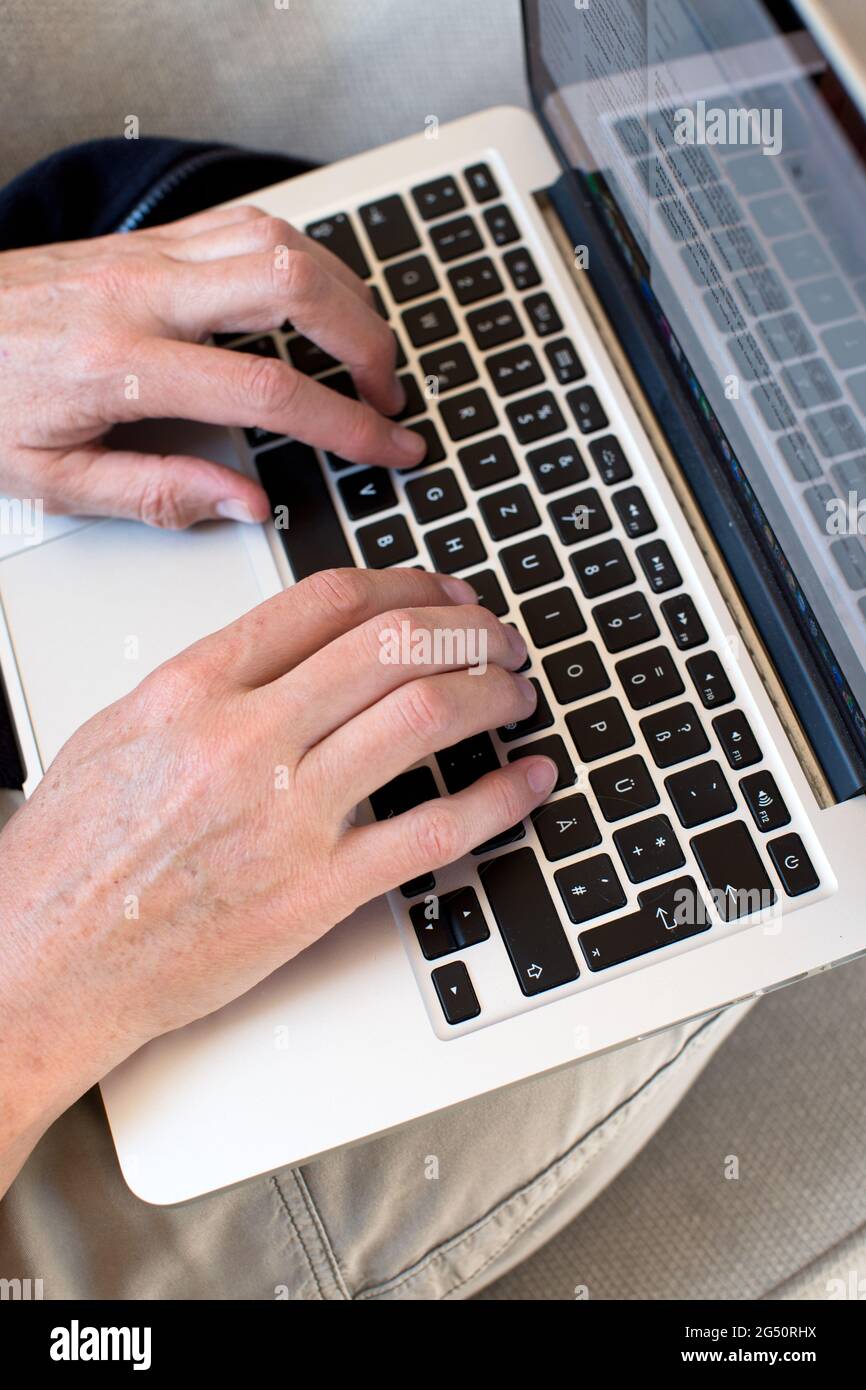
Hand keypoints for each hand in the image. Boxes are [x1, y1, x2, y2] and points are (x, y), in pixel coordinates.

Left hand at [0, 204, 424, 527]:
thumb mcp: (53, 478)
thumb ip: (158, 493)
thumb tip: (245, 502)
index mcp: (121, 364)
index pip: (267, 389)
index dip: (347, 423)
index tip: (390, 446)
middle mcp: (140, 293)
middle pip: (290, 284)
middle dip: (364, 338)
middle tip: (388, 391)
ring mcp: (145, 254)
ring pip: (276, 238)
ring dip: (341, 290)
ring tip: (363, 347)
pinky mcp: (144, 240)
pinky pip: (244, 223)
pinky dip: (299, 257)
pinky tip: (312, 296)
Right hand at [0, 568, 556, 1186]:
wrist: (44, 963)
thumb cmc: (69, 857)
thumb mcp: (120, 730)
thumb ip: (207, 681)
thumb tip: (287, 652)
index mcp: (193, 687)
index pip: (328, 600)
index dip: (407, 584)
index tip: (439, 592)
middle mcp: (245, 737)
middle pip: (393, 643)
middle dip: (468, 629)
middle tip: (498, 638)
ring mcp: (287, 814)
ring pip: (424, 714)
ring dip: (492, 693)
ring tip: (516, 694)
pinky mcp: (317, 891)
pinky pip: (434, 829)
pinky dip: (499, 799)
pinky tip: (528, 781)